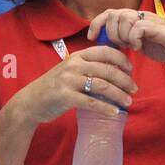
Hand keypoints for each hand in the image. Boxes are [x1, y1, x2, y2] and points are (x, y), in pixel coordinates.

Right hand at [11, 44, 137, 124]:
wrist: (30, 102)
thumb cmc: (55, 86)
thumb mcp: (71, 70)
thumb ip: (89, 67)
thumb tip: (117, 71)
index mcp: (77, 56)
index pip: (106, 52)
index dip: (122, 60)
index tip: (131, 70)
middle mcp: (73, 65)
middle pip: (108, 70)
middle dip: (125, 80)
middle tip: (134, 90)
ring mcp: (68, 80)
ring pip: (102, 86)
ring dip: (119, 95)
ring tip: (128, 102)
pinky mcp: (65, 97)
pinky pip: (91, 102)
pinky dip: (106, 108)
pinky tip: (114, 112)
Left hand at [87, 8, 164, 71]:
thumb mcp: (144, 44)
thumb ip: (128, 41)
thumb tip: (109, 45)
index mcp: (137, 19)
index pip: (110, 13)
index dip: (96, 24)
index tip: (92, 38)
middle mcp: (142, 16)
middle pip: (113, 14)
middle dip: (110, 32)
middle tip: (120, 46)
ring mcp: (151, 21)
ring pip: (123, 18)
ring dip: (122, 35)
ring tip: (131, 46)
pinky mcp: (159, 28)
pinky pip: (137, 27)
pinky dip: (133, 39)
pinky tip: (139, 47)